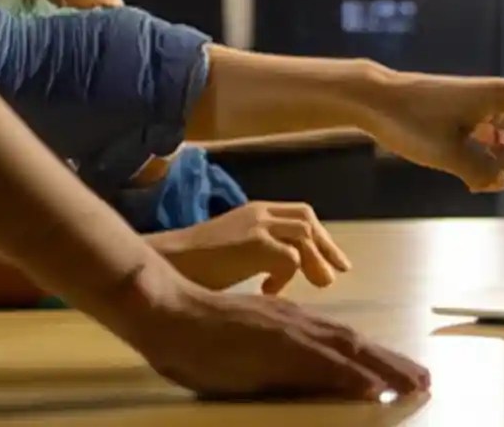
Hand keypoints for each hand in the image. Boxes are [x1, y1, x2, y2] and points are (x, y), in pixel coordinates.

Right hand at [127, 281, 428, 399]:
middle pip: (356, 344)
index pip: (343, 342)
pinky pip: (321, 363)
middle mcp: (298, 323)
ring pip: (349, 350)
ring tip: (413, 384)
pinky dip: (349, 375)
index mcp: (291, 323)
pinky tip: (371, 388)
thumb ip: (274, 358)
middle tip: (424, 381)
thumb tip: (299, 378)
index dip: (374, 357)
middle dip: (392, 364)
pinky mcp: (275, 345)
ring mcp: (288, 332)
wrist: (167, 310)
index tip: (399, 374)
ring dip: (385, 368)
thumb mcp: (246, 346)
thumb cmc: (195, 333)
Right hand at [149, 202, 350, 292]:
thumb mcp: (234, 251)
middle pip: (307, 219)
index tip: (333, 261)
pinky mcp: (253, 243)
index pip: (300, 214)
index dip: (320, 236)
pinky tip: (268, 291)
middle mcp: (259, 212)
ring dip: (315, 262)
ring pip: (304, 236)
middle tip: (338, 272)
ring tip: (319, 285)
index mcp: (255, 212)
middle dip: (326, 246)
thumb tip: (288, 268)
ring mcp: (256, 225)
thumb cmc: (194, 265)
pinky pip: (290, 258)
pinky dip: (287, 277)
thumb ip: (260, 252)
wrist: (165, 262)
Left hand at [360, 73, 503, 192]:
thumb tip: (499, 181)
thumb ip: (481, 173)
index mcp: (498, 96)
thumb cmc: (408, 118)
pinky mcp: (471, 120)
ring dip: (499, 163)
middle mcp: (496, 100)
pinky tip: (466, 170)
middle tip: (485, 175)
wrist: (375, 99)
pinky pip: (494, 144)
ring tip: (469, 172)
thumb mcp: (446, 154)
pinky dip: (486, 160)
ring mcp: (484, 110)